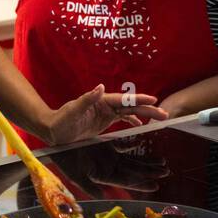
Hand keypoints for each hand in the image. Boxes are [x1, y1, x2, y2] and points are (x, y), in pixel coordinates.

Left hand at [44, 84, 168, 145]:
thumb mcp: (73, 111)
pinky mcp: (104, 121)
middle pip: (130, 105)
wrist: (54, 130)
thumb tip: (101, 87)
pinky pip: (122, 119)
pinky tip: (142, 125)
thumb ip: (87, 99)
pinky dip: (133, 121)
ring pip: (129, 112)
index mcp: (100, 100)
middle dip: (147, 108)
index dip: (138, 100)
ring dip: (144, 114)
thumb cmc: (61, 121)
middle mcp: (105, 104)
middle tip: (164, 113)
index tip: (153, 99)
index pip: (123, 99)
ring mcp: (105, 113)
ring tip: (160, 118)